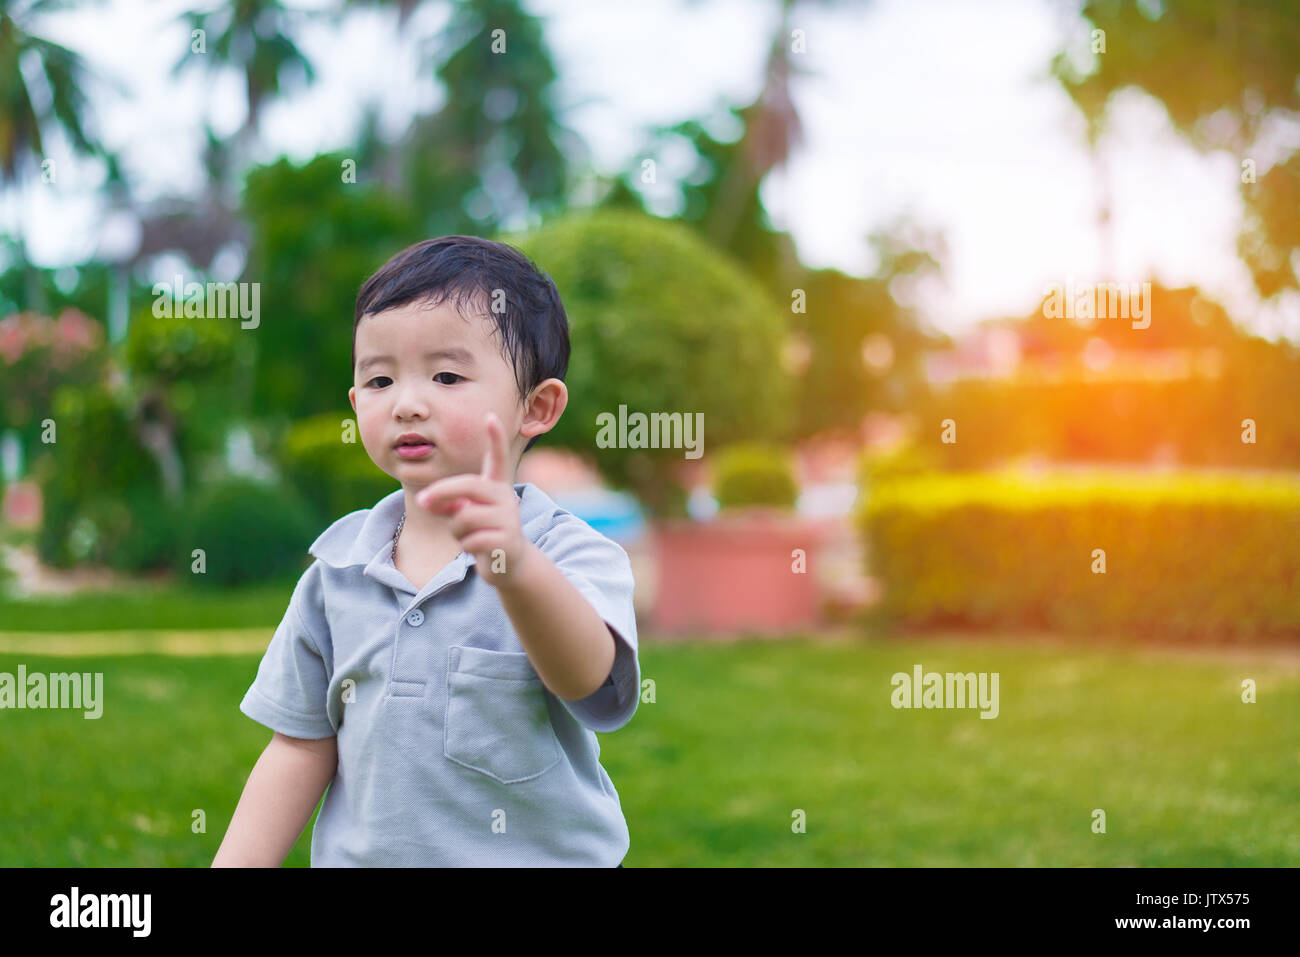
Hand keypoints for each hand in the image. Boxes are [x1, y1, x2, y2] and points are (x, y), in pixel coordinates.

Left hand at [415, 412, 527, 586]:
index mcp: (495, 486)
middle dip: (441, 492)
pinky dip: (466, 546)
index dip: (495, 437)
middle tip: (421, 501)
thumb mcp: (462, 513)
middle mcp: (505, 497)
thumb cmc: (480, 531)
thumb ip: (445, 502)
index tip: (490, 416)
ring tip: (466, 536)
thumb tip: (426, 500)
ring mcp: (509, 519)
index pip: (497, 458)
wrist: (509, 564)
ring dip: (456, 530)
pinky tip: (476, 549)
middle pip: (468, 485)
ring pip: (464, 517)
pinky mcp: (507, 541)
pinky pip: (472, 540)